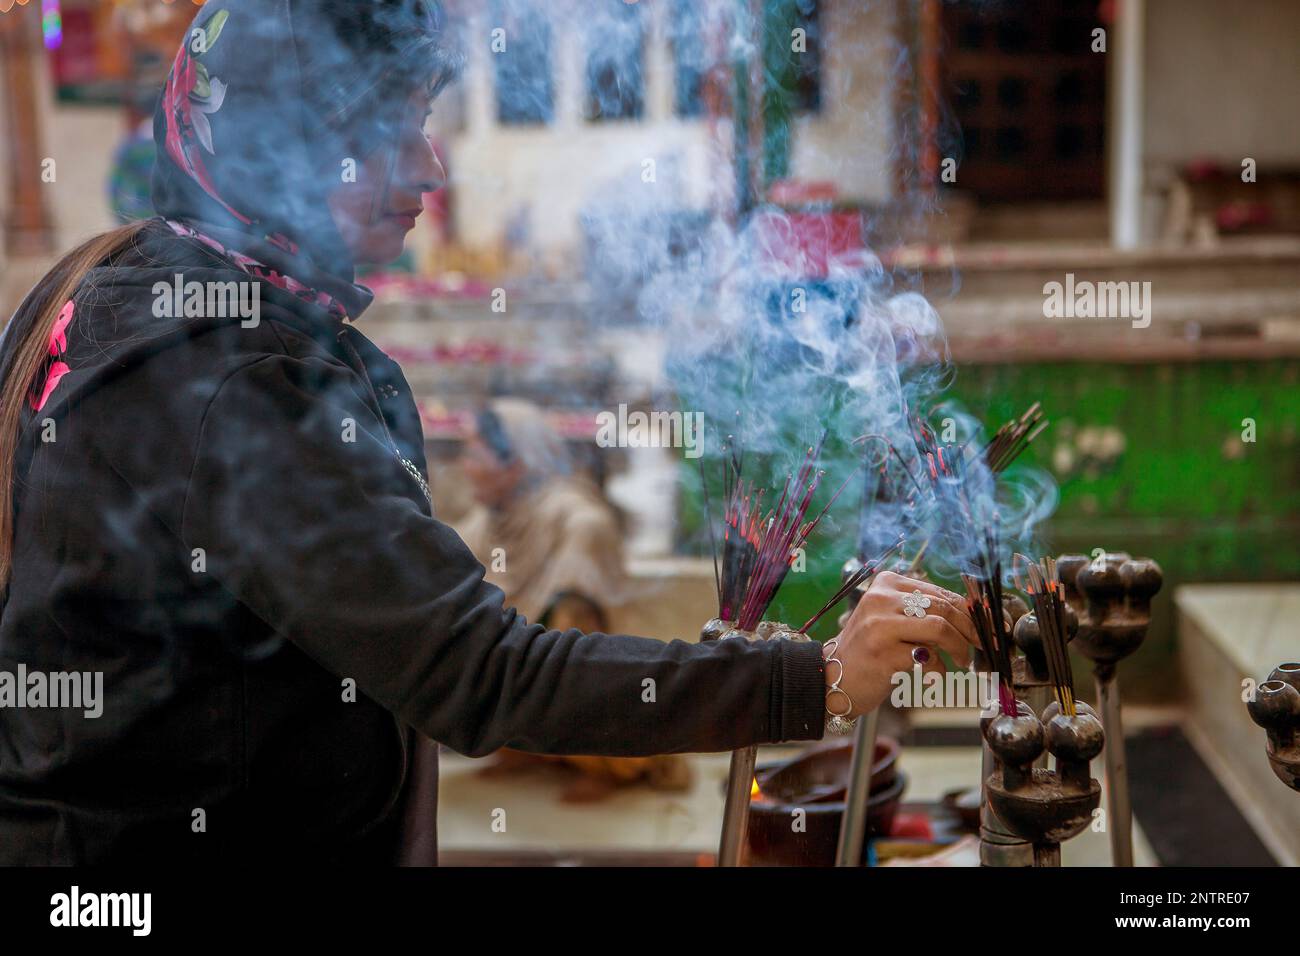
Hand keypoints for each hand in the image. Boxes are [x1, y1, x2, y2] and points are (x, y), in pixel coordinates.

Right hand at [823, 571, 979, 717]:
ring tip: (961, 661)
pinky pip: (927, 657)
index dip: (970, 611)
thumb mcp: (893, 621)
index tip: (988, 628)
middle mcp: (881, 599)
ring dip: (959, 648)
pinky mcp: (882, 653)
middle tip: (979, 647)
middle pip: (943, 607)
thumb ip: (924, 612)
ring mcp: (879, 625)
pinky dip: (938, 669)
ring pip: (939, 628)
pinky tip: (933, 675)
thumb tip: (974, 615)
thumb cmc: (869, 650)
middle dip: (970, 630)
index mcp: (886, 584)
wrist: (831, 677)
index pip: (939, 592)